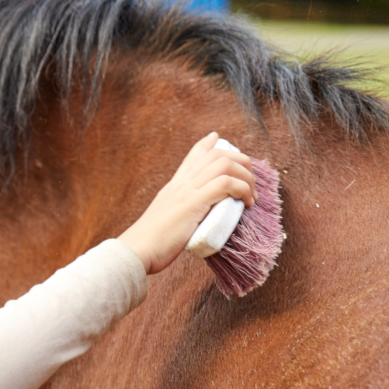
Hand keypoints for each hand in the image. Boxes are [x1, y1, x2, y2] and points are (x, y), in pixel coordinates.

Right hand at [117, 132, 257, 274]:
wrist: (137, 250)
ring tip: (251, 197)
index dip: (209, 144)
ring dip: (246, 177)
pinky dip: (241, 189)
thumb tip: (191, 223)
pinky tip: (246, 203)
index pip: (194, 155)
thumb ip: (179, 216)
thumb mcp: (167, 221)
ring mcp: (187, 190)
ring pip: (224, 164)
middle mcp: (181, 183)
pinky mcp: (193, 202)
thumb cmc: (151, 244)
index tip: (218, 138)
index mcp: (174, 186)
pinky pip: (224, 183)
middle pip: (217, 155)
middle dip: (241, 163)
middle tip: (251, 184)